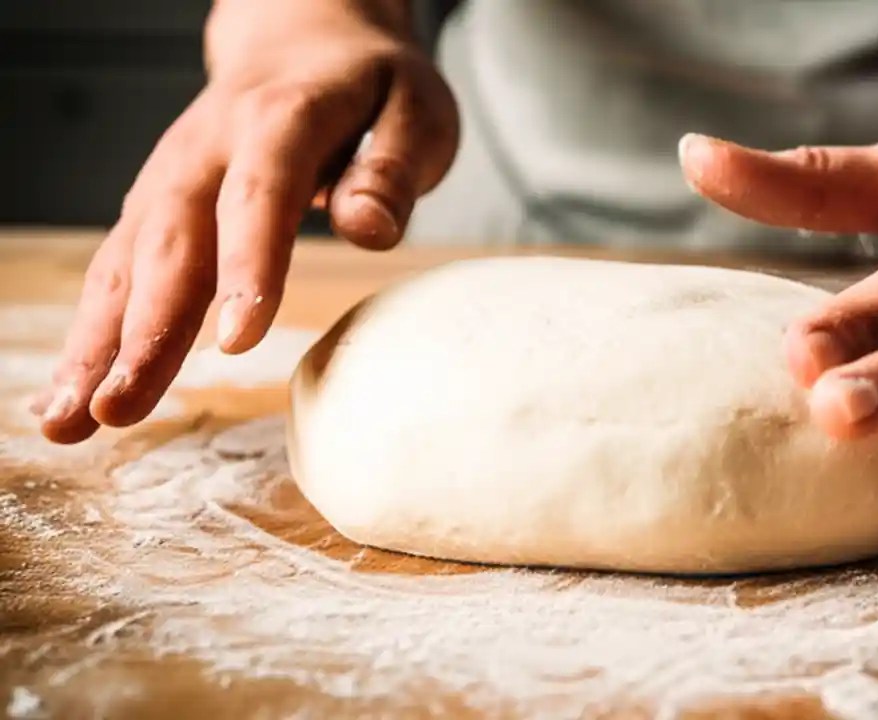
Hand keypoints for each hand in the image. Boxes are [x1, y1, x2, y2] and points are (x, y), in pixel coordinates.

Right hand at [36, 0, 458, 442]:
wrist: (305, 41)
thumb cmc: (372, 87)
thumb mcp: (415, 110)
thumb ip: (392, 168)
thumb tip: (369, 229)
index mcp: (281, 119)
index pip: (261, 194)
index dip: (247, 266)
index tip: (236, 340)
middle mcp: (208, 148)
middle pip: (172, 244)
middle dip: (144, 332)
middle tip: (120, 408)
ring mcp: (171, 177)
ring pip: (126, 264)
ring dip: (95, 345)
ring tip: (70, 421)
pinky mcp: (155, 205)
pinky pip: (115, 271)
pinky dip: (89, 333)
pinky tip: (67, 396)